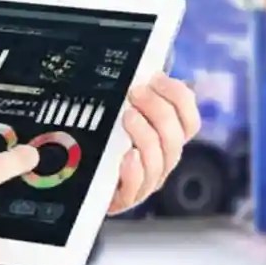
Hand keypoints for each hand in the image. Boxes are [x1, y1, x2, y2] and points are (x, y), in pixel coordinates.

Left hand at [110, 74, 201, 212]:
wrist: (75, 176)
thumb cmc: (102, 139)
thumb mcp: (120, 111)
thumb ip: (138, 94)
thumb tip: (147, 66)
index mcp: (168, 138)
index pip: (190, 120)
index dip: (179, 97)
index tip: (156, 78)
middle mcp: (163, 160)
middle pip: (175, 137)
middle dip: (158, 110)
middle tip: (135, 93)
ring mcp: (147, 181)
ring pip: (160, 160)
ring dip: (146, 134)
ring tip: (127, 116)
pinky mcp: (126, 198)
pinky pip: (137, 187)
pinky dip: (135, 171)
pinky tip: (127, 156)